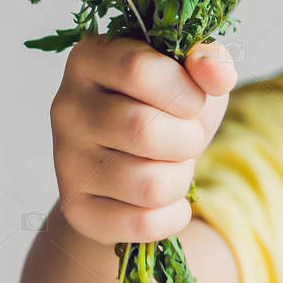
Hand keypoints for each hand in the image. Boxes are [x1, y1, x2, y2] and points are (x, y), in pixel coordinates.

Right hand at [49, 35, 236, 244]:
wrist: (136, 158)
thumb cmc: (164, 104)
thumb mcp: (190, 71)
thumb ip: (207, 59)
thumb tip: (216, 71)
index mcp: (89, 58)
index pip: (138, 70)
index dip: (184, 91)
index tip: (194, 99)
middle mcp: (67, 107)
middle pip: (143, 131)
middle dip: (188, 140)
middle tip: (187, 137)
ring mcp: (66, 161)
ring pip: (148, 184)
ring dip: (181, 178)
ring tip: (173, 165)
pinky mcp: (76, 208)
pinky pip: (143, 224)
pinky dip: (173, 215)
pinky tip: (166, 198)